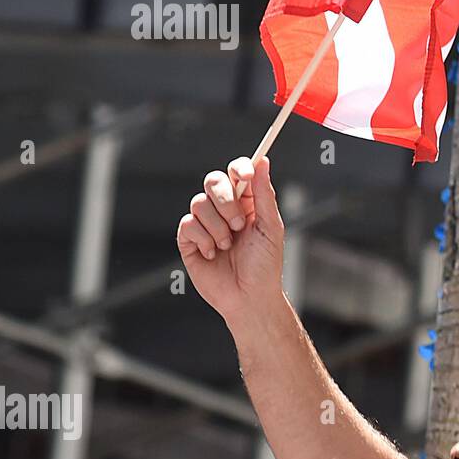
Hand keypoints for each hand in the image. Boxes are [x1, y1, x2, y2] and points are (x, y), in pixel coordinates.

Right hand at [176, 156, 285, 324]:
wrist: (249, 297)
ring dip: (217, 227)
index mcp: (247, 203)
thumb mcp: (270, 227)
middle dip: (225, 200)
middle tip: (239, 223)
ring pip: (199, 203)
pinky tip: (214, 254)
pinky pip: (188, 224)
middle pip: (213, 181)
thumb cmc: (265, 265)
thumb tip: (262, 161)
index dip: (239, 168)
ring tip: (228, 246)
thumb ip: (264, 194)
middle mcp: (225, 210)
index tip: (245, 175)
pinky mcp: (190, 241)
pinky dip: (203, 239)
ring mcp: (206, 224)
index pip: (237, 173)